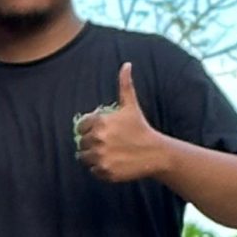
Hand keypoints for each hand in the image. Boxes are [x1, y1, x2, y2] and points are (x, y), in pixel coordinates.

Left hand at [74, 63, 164, 184]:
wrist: (155, 152)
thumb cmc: (140, 128)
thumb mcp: (131, 106)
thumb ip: (124, 85)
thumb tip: (126, 65)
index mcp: (100, 122)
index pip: (81, 126)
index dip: (89, 129)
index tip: (102, 131)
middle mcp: (98, 139)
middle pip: (81, 143)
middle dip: (91, 143)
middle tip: (107, 143)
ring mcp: (101, 156)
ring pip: (85, 157)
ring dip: (93, 156)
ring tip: (109, 153)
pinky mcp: (105, 171)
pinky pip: (93, 171)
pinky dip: (100, 168)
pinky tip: (113, 162)